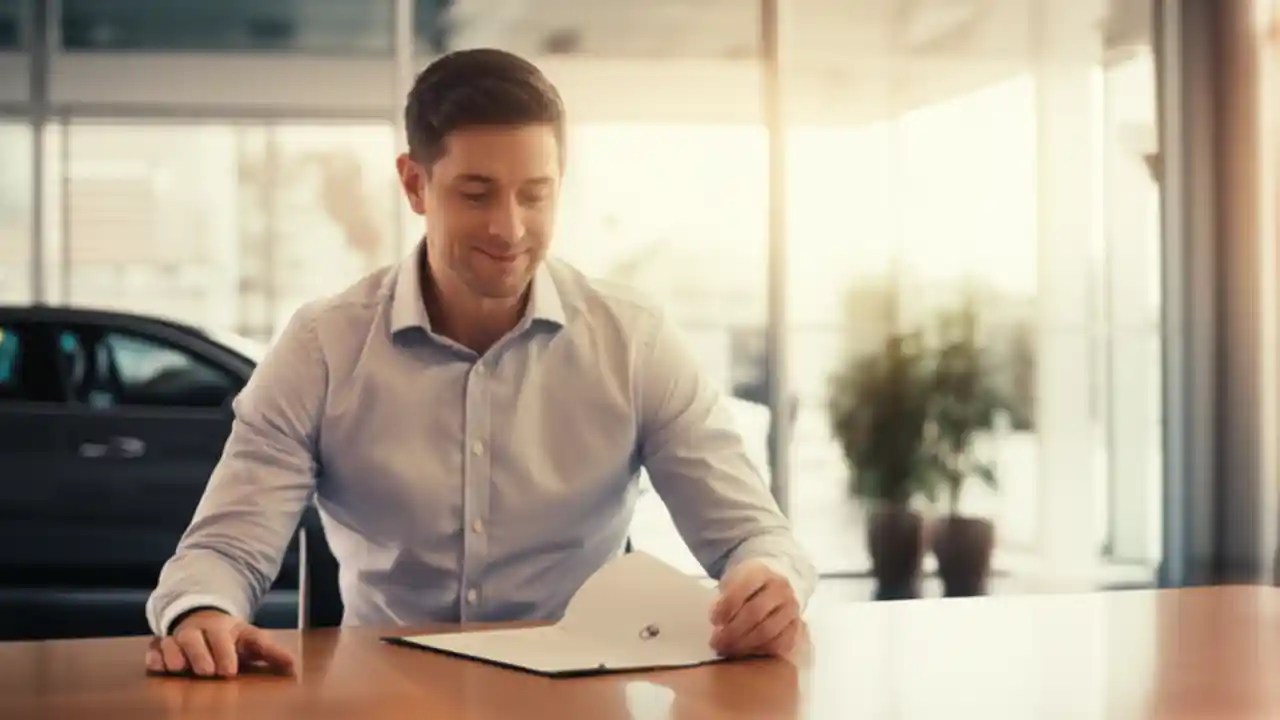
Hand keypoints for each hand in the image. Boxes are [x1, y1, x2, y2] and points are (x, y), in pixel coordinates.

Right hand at [145, 609, 295, 678]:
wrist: (203, 621)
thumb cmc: (230, 637)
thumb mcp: (251, 640)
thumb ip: (270, 652)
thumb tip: (293, 666)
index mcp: (219, 627)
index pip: (220, 636)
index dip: (224, 652)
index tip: (229, 671)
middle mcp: (195, 631)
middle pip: (192, 638)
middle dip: (199, 655)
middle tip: (207, 673)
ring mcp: (175, 639)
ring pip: (169, 643)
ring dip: (173, 655)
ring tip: (180, 670)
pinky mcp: (159, 649)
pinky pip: (152, 650)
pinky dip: (153, 657)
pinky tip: (156, 666)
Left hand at [709, 559, 801, 657]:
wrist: (771, 588)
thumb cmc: (746, 588)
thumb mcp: (732, 583)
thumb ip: (724, 600)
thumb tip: (718, 623)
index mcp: (760, 573)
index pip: (741, 590)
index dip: (725, 608)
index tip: (714, 621)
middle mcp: (780, 589)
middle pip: (755, 612)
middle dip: (733, 631)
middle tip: (717, 643)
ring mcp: (791, 607)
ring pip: (768, 631)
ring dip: (745, 644)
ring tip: (729, 650)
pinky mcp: (797, 625)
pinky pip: (782, 643)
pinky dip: (763, 651)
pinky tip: (748, 653)